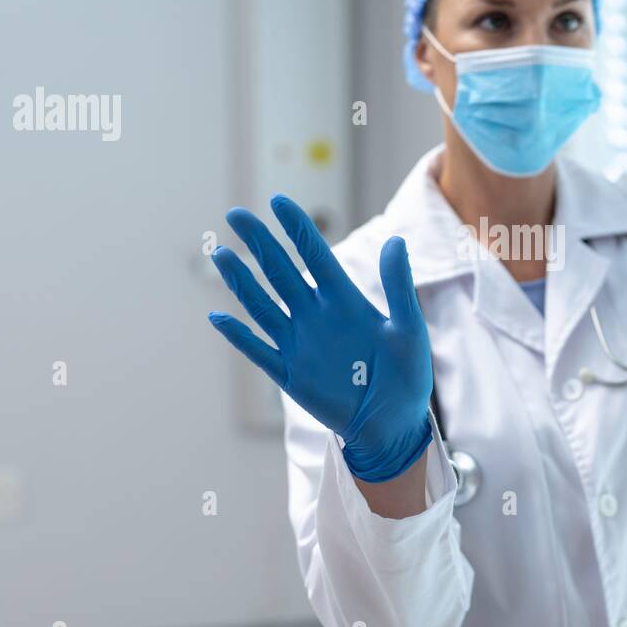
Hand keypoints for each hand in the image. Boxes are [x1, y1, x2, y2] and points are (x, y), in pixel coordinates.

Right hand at [207, 196, 432, 482]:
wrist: (394, 424)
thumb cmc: (407, 377)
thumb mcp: (408, 329)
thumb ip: (398, 286)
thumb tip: (395, 240)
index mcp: (345, 300)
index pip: (315, 255)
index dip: (297, 228)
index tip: (278, 202)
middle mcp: (316, 315)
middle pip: (281, 271)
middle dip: (259, 243)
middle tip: (235, 214)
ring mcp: (299, 343)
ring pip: (262, 305)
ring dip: (240, 281)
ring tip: (219, 254)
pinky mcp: (289, 374)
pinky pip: (258, 350)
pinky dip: (239, 336)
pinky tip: (217, 318)